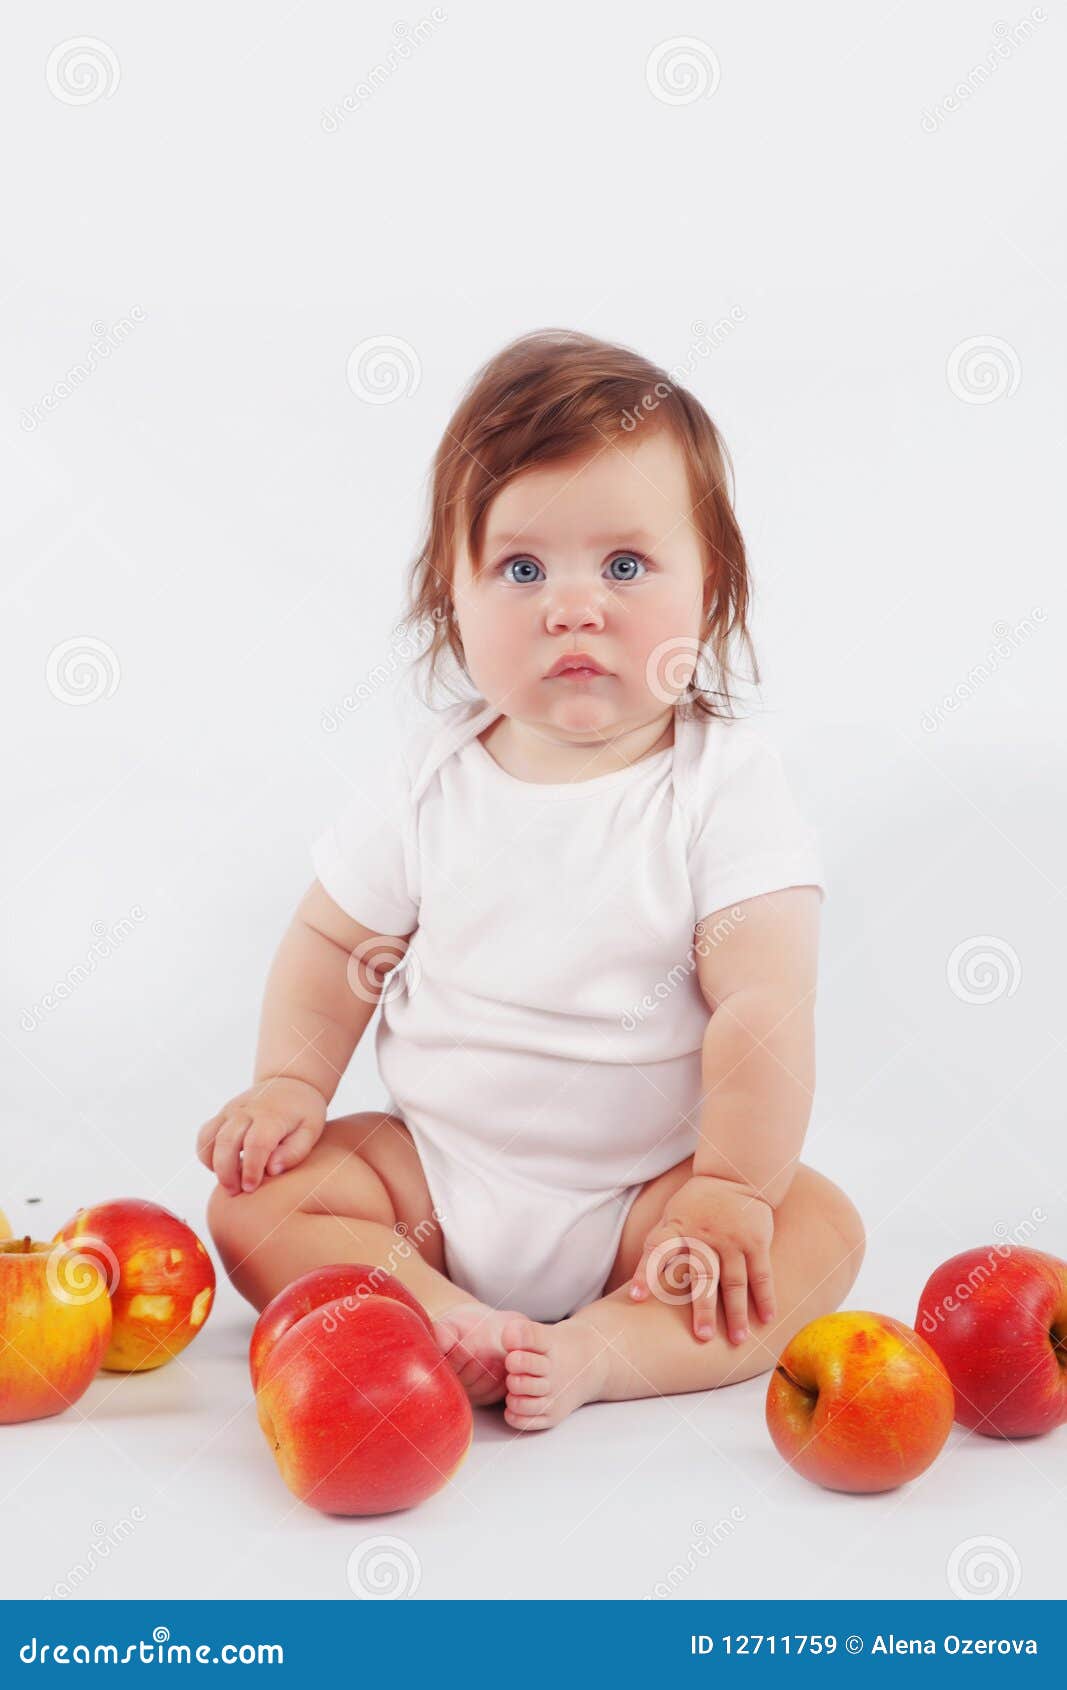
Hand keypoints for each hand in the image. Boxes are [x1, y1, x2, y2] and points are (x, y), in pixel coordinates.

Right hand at [196, 1077, 327, 1193]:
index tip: (251, 1187)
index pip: (256, 1143)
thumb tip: (272, 1170)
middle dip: (227, 1172)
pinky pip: (205, 1135)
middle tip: (236, 1192)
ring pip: (209, 1138)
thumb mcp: (310, 1130)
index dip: (251, 1169)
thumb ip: (294, 1151)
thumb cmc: (303, 1112)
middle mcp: (247, 1110)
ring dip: (213, 1164)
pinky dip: (206, 1155)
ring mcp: (231, 1111)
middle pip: (226, 1141)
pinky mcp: (222, 1114)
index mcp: (272, 1115)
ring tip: (228, 1182)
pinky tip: (222, 1167)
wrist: (289, 1082)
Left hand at [628, 1173, 775, 1343]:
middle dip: (702, 1308)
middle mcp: (704, 1236)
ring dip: (736, 1313)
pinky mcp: (756, 1241)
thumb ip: (661, 1242)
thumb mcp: (672, 1213)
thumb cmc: (696, 1201)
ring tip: (737, 1340)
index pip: (657, 1250)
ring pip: (735, 1281)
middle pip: (703, 1275)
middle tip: (702, 1337)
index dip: (645, 1273)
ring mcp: (733, 1240)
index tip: (636, 1297)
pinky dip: (764, 1297)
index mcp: (678, 1227)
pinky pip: (761, 1274)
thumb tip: (636, 1277)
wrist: (736, 1174)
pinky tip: (766, 1319)